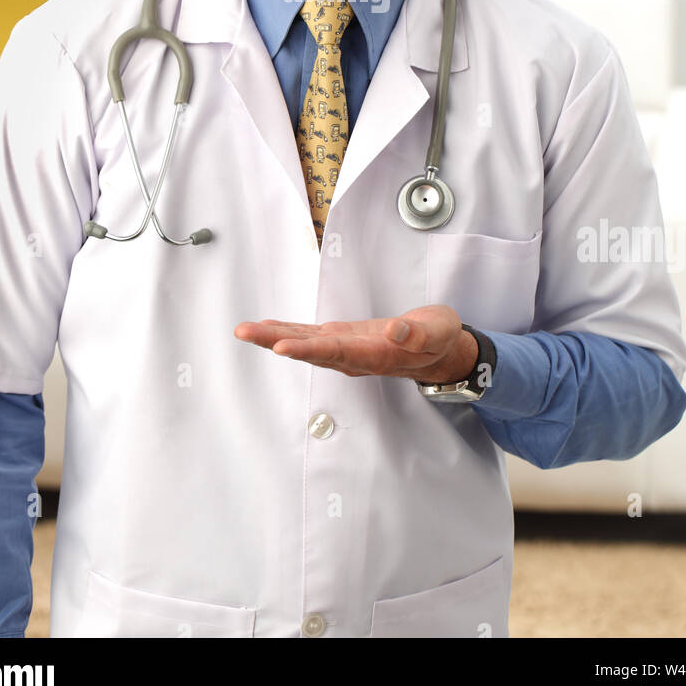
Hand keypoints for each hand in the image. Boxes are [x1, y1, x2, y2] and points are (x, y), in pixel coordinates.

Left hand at [234, 305, 478, 384]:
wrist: (440, 351)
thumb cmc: (439, 339)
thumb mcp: (438, 332)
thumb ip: (417, 334)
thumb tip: (395, 331)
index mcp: (375, 354)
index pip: (335, 351)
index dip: (307, 349)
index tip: (280, 347)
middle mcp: (354, 355)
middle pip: (309, 350)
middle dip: (275, 341)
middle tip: (245, 332)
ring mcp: (346, 349)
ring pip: (305, 344)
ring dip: (273, 337)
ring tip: (245, 329)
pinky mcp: (344, 339)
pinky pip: (310, 337)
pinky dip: (287, 332)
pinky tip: (268, 329)